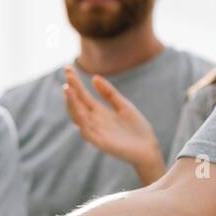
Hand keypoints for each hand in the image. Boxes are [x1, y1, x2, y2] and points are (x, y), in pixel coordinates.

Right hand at [63, 66, 163, 182]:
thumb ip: (108, 93)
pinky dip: (82, 123)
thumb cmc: (136, 128)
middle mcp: (93, 121)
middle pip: (76, 104)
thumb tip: (94, 77)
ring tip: (68, 90)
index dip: (74, 82)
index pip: (82, 95)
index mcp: (98, 111)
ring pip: (78, 117)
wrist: (148, 148)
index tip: (68, 68)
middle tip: (67, 77)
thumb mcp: (123, 105)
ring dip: (72, 104)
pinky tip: (80, 112)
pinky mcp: (101, 143)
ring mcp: (96, 132)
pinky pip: (88, 133)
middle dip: (70, 91)